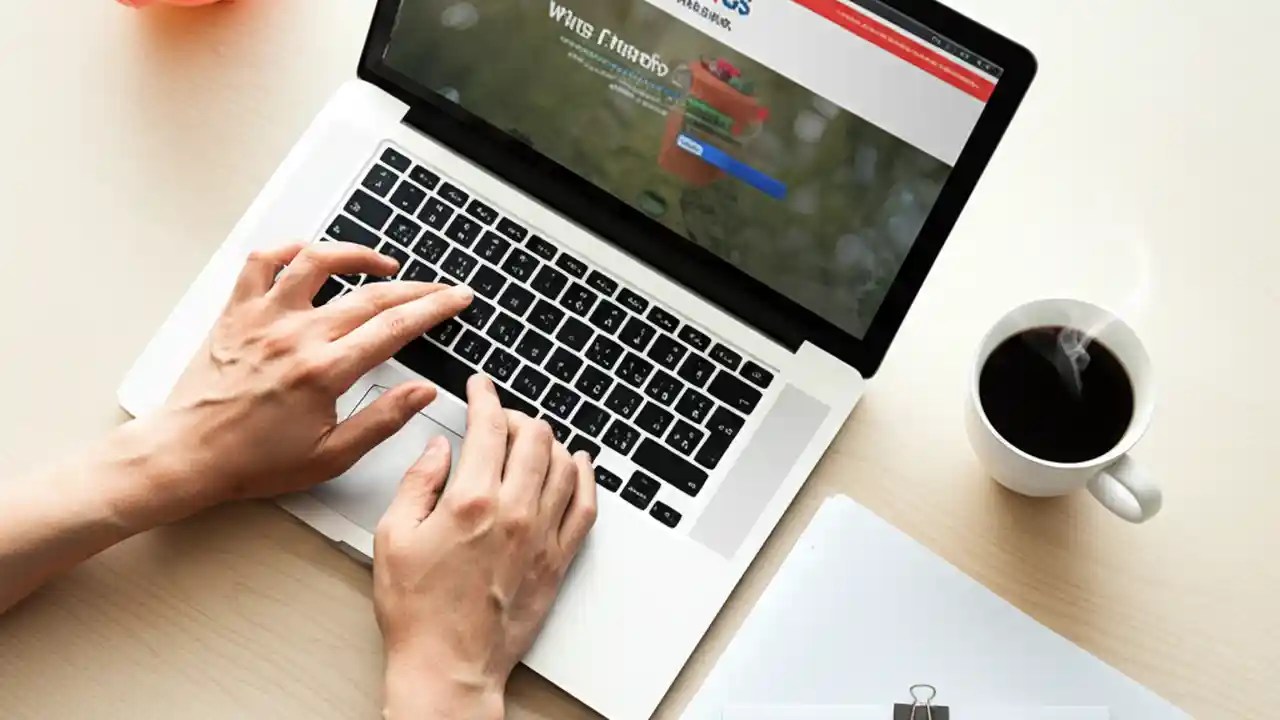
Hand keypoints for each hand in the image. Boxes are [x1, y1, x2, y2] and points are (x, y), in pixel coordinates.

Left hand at [144, 241, 474, 513]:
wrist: (186, 456)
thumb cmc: (252, 462)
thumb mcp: (330, 457)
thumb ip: (382, 420)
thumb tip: (422, 392)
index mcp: (323, 372)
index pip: (394, 327)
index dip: (433, 308)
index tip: (456, 299)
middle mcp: (295, 336)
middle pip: (370, 294)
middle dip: (415, 287)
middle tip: (440, 287)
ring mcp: (263, 319)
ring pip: (316, 262)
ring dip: (355, 254)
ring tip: (382, 263)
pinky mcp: (236, 314)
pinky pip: (261, 263)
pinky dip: (289, 249)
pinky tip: (310, 254)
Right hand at [374, 376, 597, 719]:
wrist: (447, 666)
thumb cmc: (417, 611)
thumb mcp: (392, 536)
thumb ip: (417, 483)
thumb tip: (436, 449)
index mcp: (472, 502)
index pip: (490, 427)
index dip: (486, 397)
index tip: (481, 387)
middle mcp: (514, 513)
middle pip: (534, 439)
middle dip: (517, 415)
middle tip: (501, 415)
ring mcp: (542, 536)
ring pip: (564, 466)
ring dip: (550, 442)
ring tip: (534, 437)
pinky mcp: (557, 561)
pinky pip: (585, 508)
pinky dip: (586, 479)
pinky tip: (579, 467)